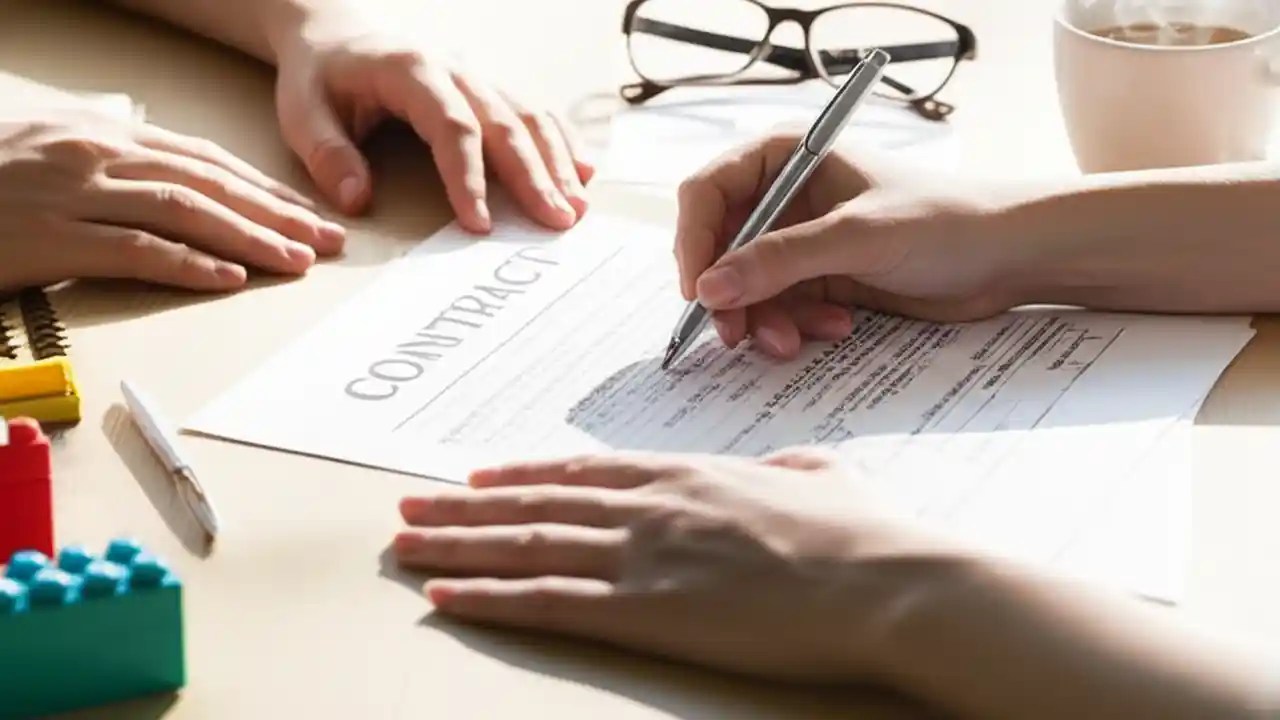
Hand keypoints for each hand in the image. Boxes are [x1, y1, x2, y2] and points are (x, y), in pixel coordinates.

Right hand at [0, 107, 343, 292]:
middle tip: (328, 240)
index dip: (263, 188)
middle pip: (208, 182)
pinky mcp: (50, 236)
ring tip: (296, 261)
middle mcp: (96, 155)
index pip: (204, 159)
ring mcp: (73, 193)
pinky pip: (134, 249)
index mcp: (102, 134)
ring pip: (185, 212)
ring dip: (249, 239)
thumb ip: (107, 159)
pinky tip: (229, 280)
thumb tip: (162, 173)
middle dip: (276, 213)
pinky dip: (187, 264)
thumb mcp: (49, 150)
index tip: (307, 212)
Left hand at [272, 13, 592, 232]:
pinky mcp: (492, 87)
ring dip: (559, 162)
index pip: (451, 127)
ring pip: (531, 116)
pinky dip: (562, 143)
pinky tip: (583, 174)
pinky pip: (536, 112)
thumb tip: (358, 200)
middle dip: (535, 176)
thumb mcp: (303, 112)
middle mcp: (456, 69)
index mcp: (411, 70)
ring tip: (578, 206)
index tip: (480, 225)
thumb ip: (328, 154)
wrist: (337, 34)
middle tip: (557, 221)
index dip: (469, 177)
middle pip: (506, 124)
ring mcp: (480, 75)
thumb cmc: (322, 77)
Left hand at [394, 449, 964, 683]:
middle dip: (467, 506)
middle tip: (411, 504)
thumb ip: (790, 470)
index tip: (481, 474)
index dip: (524, 474)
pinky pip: (547, 601)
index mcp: (690, 475)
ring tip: (406, 542)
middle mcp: (651, 506)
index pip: (586, 471)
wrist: (886, 580)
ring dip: (458, 544)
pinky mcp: (645, 610)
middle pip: (537, 503)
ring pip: (526, 544)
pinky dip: (490, 597)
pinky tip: (447, 597)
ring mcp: (643, 554)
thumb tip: (790, 471)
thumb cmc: (866, 534)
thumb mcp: (824, 478)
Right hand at [675, 134, 1029, 359]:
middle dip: (729, 294)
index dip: (694, 242)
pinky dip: (796, 325)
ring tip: (796, 341)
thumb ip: (781, 260)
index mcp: (786, 156)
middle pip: (718, 247)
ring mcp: (800, 239)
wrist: (1007, 257)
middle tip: (737, 335)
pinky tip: (837, 326)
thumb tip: (709, 288)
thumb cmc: (945, 221)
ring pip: (746, 286)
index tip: (699, 291)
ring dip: (765, 319)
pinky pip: (779, 307)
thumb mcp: (858, 237)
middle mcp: (785, 195)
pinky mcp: (819, 277)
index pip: (707, 193)